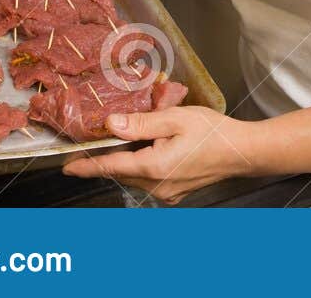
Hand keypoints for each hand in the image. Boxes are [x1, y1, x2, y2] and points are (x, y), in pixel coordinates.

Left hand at [63, 106, 249, 203]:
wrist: (243, 152)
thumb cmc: (214, 132)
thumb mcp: (177, 118)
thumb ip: (142, 122)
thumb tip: (112, 124)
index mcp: (154, 167)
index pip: (110, 167)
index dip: (86, 166)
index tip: (67, 166)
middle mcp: (156, 186)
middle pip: (122, 171)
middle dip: (110, 157)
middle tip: (102, 138)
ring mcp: (165, 193)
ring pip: (135, 176)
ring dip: (129, 160)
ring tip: (134, 139)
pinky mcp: (174, 193)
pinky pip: (149, 180)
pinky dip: (144, 165)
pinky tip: (155, 148)